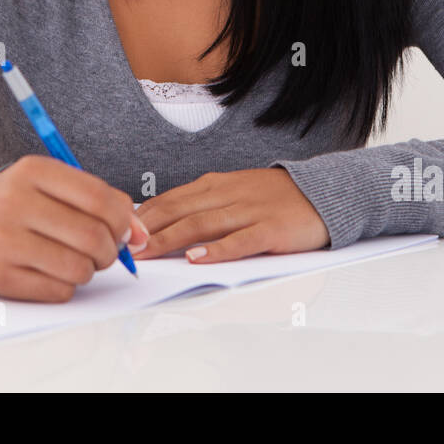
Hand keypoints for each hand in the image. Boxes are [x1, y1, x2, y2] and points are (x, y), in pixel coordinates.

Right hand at [0, 154, 149, 302]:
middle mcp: (15, 203)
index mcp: (32, 171)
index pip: (99, 198)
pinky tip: (53, 272)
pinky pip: (58, 291)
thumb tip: (139, 234)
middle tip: (105, 251)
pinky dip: (67, 286)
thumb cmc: (20, 204)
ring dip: (89, 270)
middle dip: (111, 250)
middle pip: (93, 236)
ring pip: (79, 268)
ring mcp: (3, 241)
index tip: (125, 230)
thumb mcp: (52, 186)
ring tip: (78, 260)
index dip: (123, 219)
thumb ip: (99, 200)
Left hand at [133, 168, 330, 262]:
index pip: (171, 198)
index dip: (144, 215)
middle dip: (148, 229)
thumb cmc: (274, 197)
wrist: (322, 191)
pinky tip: (196, 258)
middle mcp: (228, 195)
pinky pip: (239, 241)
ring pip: (202, 224)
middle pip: (180, 210)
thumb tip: (162, 217)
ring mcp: (249, 211)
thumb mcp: (234, 190)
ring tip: (147, 252)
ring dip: (171, 239)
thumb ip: (202, 202)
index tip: (121, 229)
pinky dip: (216, 250)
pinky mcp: (270, 230)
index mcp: (216, 185)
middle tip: (123, 245)